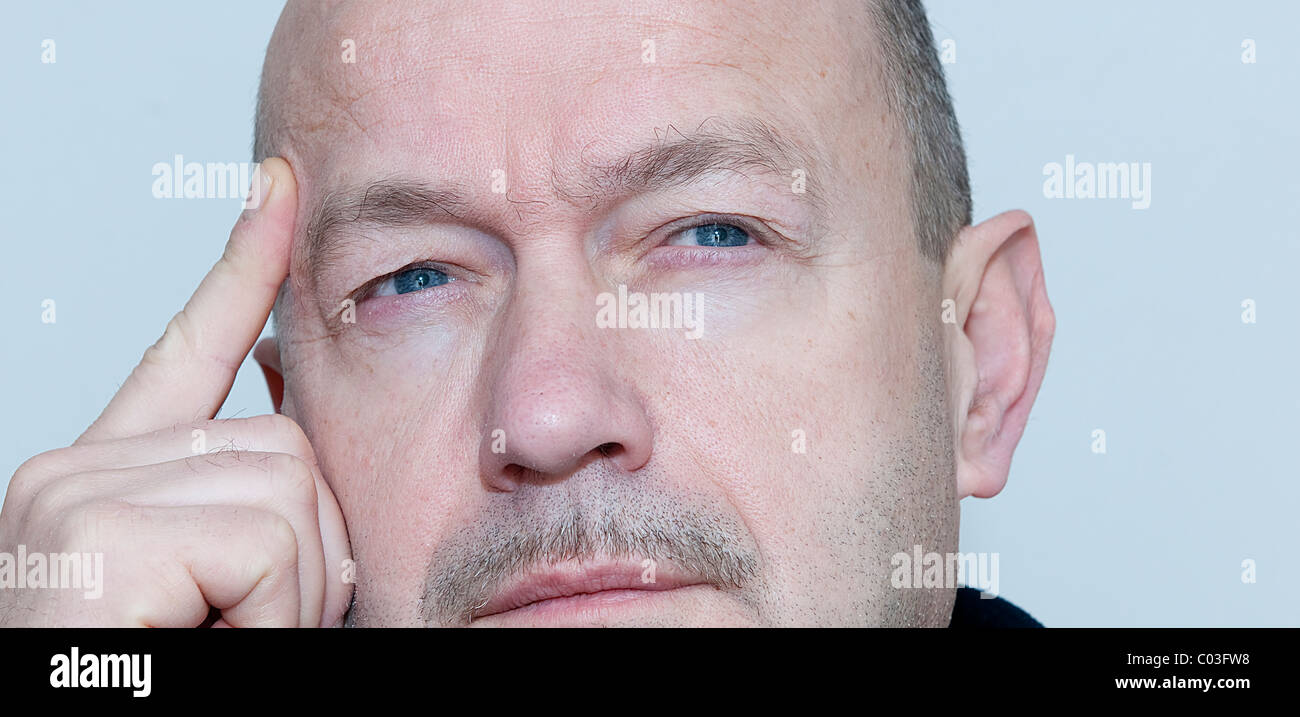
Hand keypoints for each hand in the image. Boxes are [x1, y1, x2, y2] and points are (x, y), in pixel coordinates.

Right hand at [0, 158, 351, 626]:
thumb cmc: (149, 668)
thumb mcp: (219, 587)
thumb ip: (246, 500)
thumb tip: (282, 392)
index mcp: (102, 480)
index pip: (187, 353)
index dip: (242, 272)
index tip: (281, 193)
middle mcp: (70, 472)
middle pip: (282, 450)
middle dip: (303, 557)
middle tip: (233, 629)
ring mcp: (71, 496)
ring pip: (288, 492)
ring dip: (290, 595)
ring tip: (210, 642)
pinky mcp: (89, 533)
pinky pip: (264, 541)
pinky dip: (271, 613)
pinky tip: (197, 642)